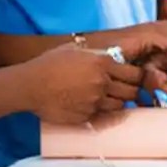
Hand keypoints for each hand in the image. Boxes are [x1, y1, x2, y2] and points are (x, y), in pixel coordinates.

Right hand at [28, 44, 146, 123]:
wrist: (30, 85)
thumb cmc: (48, 64)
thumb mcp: (73, 49)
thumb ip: (94, 53)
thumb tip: (108, 56)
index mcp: (102, 62)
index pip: (135, 73)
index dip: (136, 76)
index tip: (133, 78)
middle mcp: (102, 82)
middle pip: (131, 92)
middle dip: (130, 91)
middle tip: (123, 91)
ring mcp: (95, 101)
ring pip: (119, 106)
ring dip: (116, 103)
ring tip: (106, 98)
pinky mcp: (87, 116)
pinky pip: (102, 116)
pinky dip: (101, 112)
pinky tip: (92, 106)